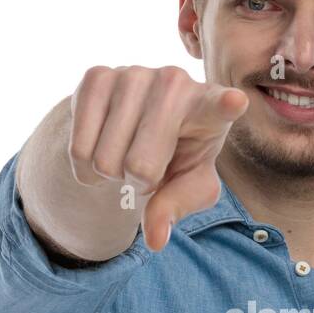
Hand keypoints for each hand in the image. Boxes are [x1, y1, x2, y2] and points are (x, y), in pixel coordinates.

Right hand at [67, 65, 249, 250]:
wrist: (135, 126)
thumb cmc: (176, 157)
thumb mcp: (189, 186)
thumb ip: (177, 208)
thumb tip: (155, 239)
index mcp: (210, 109)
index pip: (219, 107)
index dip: (225, 105)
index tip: (235, 102)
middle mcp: (175, 83)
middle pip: (140, 166)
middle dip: (137, 182)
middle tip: (147, 167)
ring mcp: (135, 74)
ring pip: (105, 158)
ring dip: (110, 172)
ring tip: (126, 152)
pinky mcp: (97, 75)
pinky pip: (78, 146)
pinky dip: (84, 164)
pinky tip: (100, 147)